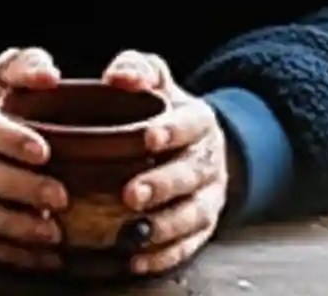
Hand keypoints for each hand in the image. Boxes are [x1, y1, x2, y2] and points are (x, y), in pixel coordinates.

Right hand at [0, 48, 66, 270]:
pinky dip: (7, 252)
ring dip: (11, 225)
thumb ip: (26, 66)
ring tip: (52, 232)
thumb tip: (49, 75)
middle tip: (60, 198)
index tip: (44, 152)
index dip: (9, 140)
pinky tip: (42, 256)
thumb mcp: (4, 78)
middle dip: (18, 188)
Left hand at [102, 50, 228, 274]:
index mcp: (199, 121)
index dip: (172, 130)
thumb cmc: (158, 110)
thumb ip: (137, 68)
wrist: (192, 145)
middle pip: (190, 174)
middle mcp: (209, 160)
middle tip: (130, 194)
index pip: (190, 124)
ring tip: (133, 233)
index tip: (147, 136)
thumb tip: (118, 76)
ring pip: (193, 215)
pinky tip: (136, 260)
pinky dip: (164, 256)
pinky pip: (187, 246)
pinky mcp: (201, 228)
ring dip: (165, 226)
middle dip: (162, 185)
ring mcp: (208, 197)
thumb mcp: (154, 80)